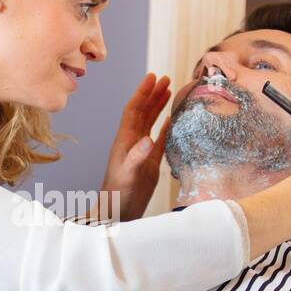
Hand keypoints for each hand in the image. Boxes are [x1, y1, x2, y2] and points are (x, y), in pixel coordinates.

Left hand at [99, 72, 173, 220]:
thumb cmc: (119, 195)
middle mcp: (132, 142)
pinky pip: (158, 138)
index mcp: (125, 140)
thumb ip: (138, 157)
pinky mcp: (149, 162)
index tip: (152, 77)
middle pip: (143, 111)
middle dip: (153, 94)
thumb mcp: (129, 174)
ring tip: (169, 91)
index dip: (142, 92)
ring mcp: (141, 151)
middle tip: (166, 78)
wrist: (118, 213)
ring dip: (159, 106)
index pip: (133, 110)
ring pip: (150, 122)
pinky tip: (172, 118)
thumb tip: (148, 139)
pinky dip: (165, 126)